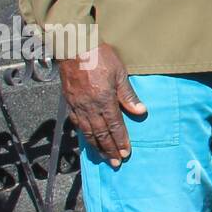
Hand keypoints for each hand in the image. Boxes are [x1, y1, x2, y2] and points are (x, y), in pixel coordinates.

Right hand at [59, 42, 145, 166]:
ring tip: (104, 157)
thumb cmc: (101, 57)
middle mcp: (89, 107)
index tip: (126, 153)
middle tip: (116, 163)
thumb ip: (129, 95)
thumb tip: (141, 112)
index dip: (121, 140)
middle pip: (100, 133)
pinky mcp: (70, 103)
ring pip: (88, 131)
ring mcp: (78, 106)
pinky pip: (77, 123)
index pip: (114, 126)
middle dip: (109, 149)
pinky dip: (84, 134)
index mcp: (104, 100)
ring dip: (96, 146)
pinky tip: (89, 140)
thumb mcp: (120, 73)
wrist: (75, 48)